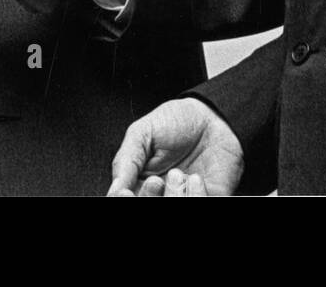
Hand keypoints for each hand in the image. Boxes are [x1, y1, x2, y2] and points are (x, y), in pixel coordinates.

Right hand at [107, 97, 243, 196]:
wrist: (211, 117)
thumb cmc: (174, 122)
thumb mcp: (142, 134)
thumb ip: (126, 162)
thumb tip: (114, 191)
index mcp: (141, 184)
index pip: (129, 200)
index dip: (125, 199)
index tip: (126, 194)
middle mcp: (163, 196)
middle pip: (151, 209)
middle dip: (150, 199)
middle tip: (156, 181)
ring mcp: (186, 198)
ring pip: (176, 209)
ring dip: (175, 198)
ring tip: (179, 174)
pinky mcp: (212, 199)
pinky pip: (203, 205)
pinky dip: (198, 196)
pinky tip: (197, 178)